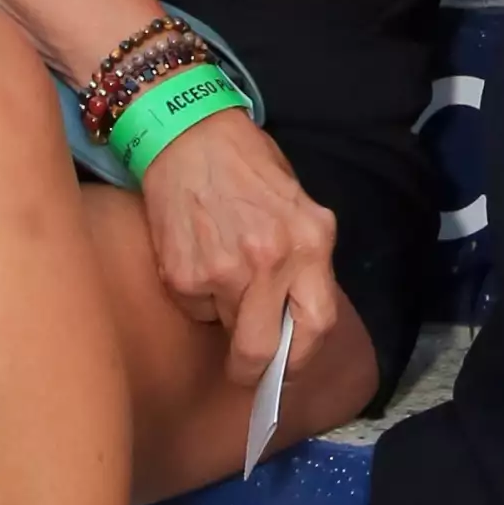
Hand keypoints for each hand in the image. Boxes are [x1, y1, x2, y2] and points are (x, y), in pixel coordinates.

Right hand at [137, 108, 345, 380]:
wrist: (188, 134)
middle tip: (247, 370)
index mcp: (311, 242)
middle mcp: (271, 260)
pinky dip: (195, 294)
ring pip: (225, 327)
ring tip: (220, 268)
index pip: (319, 325)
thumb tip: (294, 321)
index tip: (289, 369)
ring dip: (223, 315)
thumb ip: (302, 261)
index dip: (302, 359)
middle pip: (264, 349)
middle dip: (253, 371)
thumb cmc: (247, 166)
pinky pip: (194, 307)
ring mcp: (225, 270)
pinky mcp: (184, 274)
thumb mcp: (297, 207)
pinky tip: (196, 253)